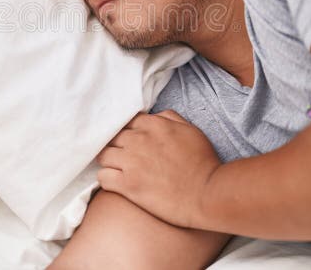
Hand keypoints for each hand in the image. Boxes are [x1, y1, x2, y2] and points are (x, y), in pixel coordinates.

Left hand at [96, 110, 221, 228]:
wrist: (207, 194)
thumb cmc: (203, 162)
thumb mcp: (190, 130)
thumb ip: (170, 118)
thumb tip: (155, 115)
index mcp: (153, 125)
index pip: (126, 121)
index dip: (127, 132)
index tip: (129, 143)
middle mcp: (138, 139)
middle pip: (112, 137)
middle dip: (116, 146)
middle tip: (123, 158)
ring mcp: (131, 161)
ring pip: (103, 155)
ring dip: (109, 162)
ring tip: (118, 171)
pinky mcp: (128, 184)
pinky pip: (103, 177)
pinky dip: (107, 180)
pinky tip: (117, 184)